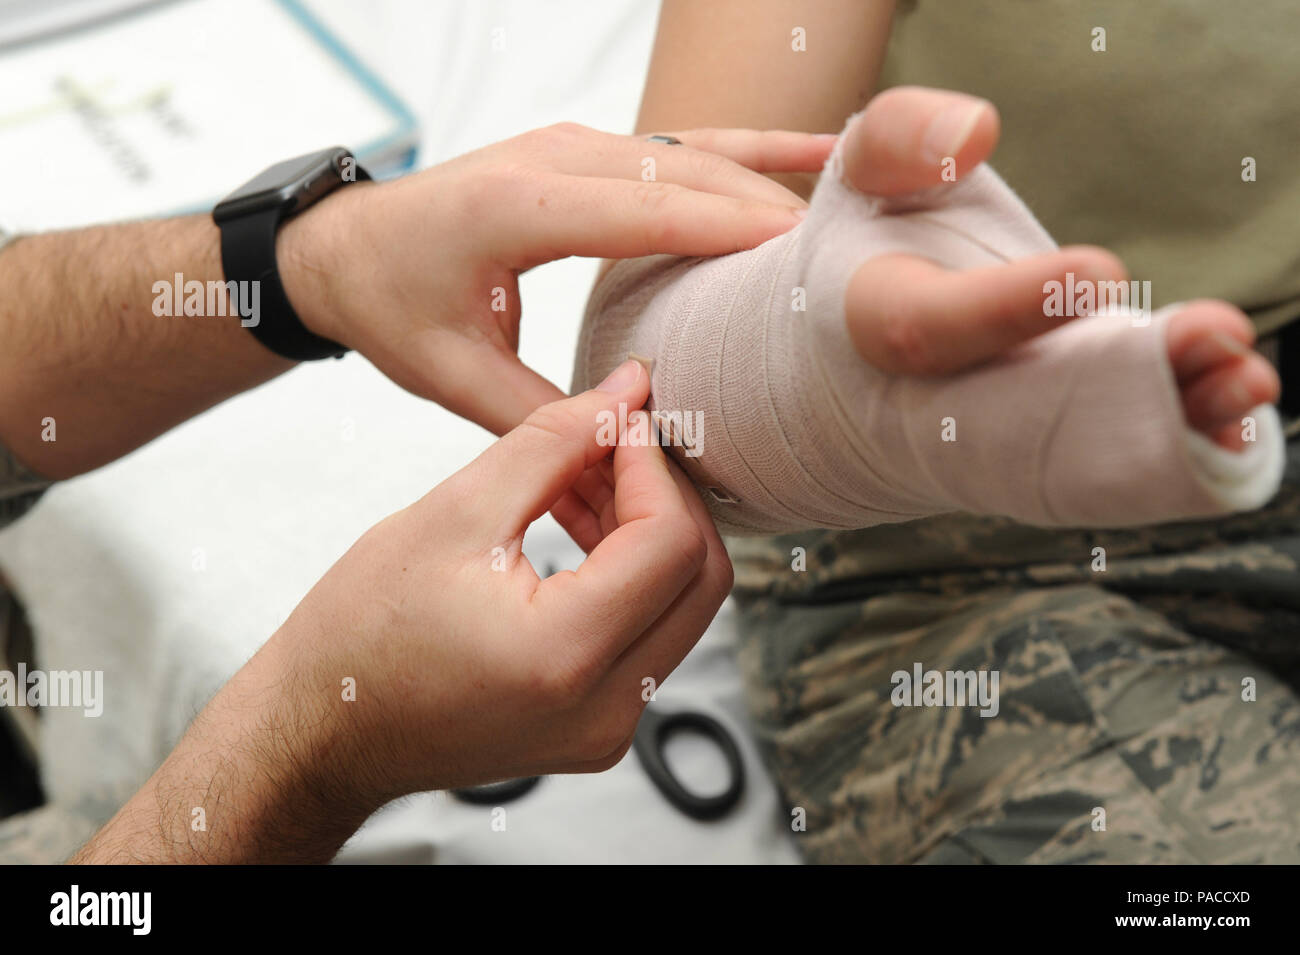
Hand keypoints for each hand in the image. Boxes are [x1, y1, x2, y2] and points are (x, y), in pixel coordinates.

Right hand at [266, 358, 732, 803]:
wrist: (321, 733)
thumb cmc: (361, 632)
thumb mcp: (454, 512)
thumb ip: (552, 442)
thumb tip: (625, 392)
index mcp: (565, 656)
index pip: (672, 542)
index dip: (652, 465)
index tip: (615, 420)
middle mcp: (605, 709)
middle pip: (701, 577)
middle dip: (664, 494)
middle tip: (609, 441)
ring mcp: (607, 728)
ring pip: (681, 603)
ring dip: (647, 527)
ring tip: (582, 474)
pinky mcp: (598, 726)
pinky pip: (648, 633)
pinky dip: (628, 571)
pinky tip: (580, 521)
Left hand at [277, 123, 829, 436]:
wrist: (343, 248)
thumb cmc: (390, 304)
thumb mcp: (452, 377)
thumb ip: (544, 412)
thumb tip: (631, 438)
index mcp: (512, 207)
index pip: (642, 210)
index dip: (727, 228)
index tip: (802, 251)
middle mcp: (550, 157)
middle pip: (684, 170)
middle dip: (769, 207)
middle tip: (848, 253)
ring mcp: (573, 144)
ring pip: (693, 148)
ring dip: (770, 175)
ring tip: (852, 204)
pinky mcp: (587, 151)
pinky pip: (680, 142)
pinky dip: (749, 148)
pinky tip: (814, 150)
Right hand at [833, 87, 1279, 450]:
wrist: (873, 336)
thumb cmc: (878, 238)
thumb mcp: (868, 168)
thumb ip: (905, 135)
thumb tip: (976, 133)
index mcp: (873, 324)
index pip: (929, 329)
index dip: (1011, 311)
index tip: (1104, 273)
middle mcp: (928, 402)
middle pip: (1020, 415)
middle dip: (1119, 388)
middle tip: (1219, 340)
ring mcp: (988, 435)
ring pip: (1069, 450)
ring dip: (1169, 420)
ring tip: (1245, 380)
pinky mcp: (1035, 446)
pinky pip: (1097, 462)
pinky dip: (1168, 446)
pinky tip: (1230, 426)